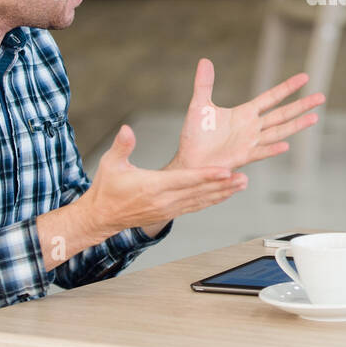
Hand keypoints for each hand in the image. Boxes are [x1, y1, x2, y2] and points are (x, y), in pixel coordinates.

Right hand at [81, 125, 247, 236]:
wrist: (101, 216)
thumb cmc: (107, 189)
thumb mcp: (110, 164)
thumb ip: (122, 146)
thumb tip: (127, 130)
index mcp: (153, 186)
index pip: (186, 180)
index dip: (207, 175)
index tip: (225, 170)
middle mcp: (165, 200)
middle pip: (200, 192)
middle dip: (224, 185)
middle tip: (243, 177)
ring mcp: (169, 209)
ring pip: (202, 201)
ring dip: (223, 193)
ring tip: (242, 184)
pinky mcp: (170, 213)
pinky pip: (196, 206)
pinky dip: (212, 200)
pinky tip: (225, 194)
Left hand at [169, 58, 324, 171]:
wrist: (189, 161)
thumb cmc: (195, 136)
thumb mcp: (199, 105)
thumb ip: (204, 84)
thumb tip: (204, 60)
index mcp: (245, 114)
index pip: (271, 97)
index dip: (287, 87)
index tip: (305, 77)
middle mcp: (252, 128)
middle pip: (282, 114)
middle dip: (301, 105)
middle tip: (321, 97)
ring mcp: (250, 143)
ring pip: (278, 131)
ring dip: (296, 125)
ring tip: (315, 117)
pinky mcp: (242, 157)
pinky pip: (260, 152)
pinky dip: (273, 149)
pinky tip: (286, 144)